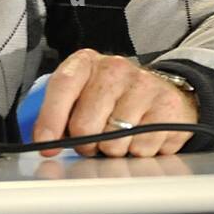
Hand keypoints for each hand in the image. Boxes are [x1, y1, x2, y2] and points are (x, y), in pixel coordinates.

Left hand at [32, 49, 199, 157]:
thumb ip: (58, 115)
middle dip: (85, 143)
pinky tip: (140, 135)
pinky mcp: (168, 106)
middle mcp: (115, 68)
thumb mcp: (80, 95)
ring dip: (112, 149)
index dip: (50, 119)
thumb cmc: (111, 96)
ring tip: (119, 135)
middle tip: (93, 139)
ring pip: (114, 142)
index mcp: (85, 63)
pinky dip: (138, 151)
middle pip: (85, 124)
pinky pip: (142, 148)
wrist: (159, 90)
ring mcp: (144, 85)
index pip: (62, 87)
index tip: (45, 144)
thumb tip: (45, 144)